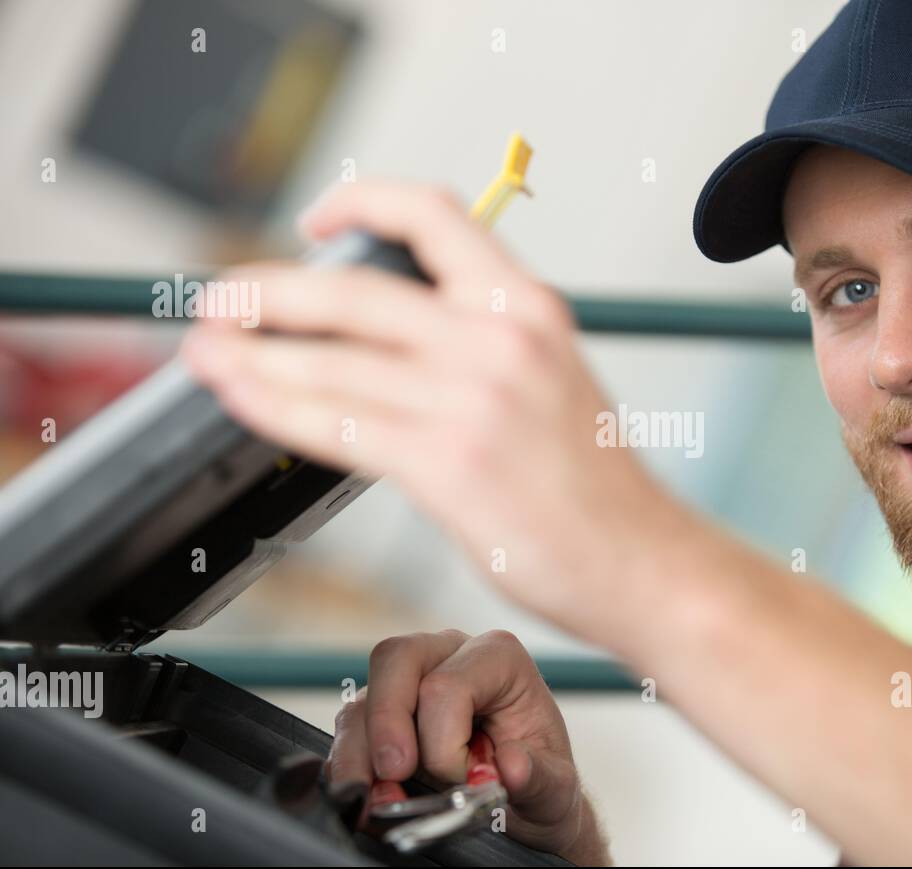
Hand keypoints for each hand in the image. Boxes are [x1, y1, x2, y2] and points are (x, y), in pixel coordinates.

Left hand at [180, 180, 691, 630]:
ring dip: (252, 352)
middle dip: (269, 291)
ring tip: (206, 352)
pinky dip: (273, 405)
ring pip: (331, 358)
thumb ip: (482, 347)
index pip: (433, 216)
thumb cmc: (600, 486)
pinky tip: (242, 399)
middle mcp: (500, 339)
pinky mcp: (446, 463)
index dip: (361, 203)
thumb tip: (390, 342)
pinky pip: (335, 423)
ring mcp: (472, 400)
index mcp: (530, 308)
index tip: (318, 223)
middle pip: (355, 289)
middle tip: (222, 300)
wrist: (644, 560)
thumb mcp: (555, 380)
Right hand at [327, 628, 609, 864]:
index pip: (449, 683)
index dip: (444, 741)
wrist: (524, 804)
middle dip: (388, 723)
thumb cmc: (540, 780)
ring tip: (376, 802)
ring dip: (360, 755)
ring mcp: (411, 682)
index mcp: (499, 658)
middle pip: (396, 659)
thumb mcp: (555, 787)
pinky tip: (364, 798)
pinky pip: (350, 730)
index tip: (462, 781)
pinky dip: (349, 767)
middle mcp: (449, 654)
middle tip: (397, 774)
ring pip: (364, 698)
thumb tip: (512, 765)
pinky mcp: (383, 714)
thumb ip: (540, 778)